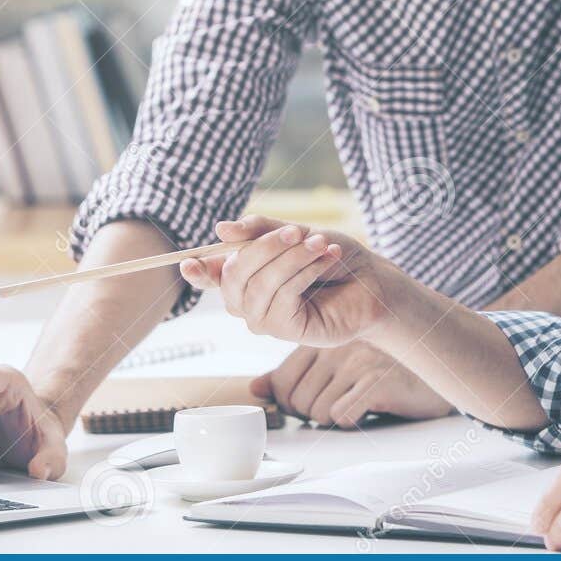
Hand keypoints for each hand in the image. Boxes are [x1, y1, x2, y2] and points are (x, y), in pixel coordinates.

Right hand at [181, 216, 398, 347]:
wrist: (371, 281)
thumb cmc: (332, 255)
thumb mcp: (297, 233)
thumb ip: (260, 230)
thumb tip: (221, 230)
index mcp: (245, 275)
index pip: (210, 276)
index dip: (197, 271)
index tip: (189, 260)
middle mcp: (248, 300)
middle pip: (234, 274)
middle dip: (265, 247)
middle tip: (298, 231)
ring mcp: (264, 319)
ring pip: (259, 285)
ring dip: (291, 259)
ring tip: (321, 244)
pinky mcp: (285, 330)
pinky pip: (281, 298)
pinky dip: (304, 274)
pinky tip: (325, 262)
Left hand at [253, 339, 453, 427]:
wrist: (434, 368)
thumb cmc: (380, 370)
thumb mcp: (335, 368)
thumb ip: (294, 375)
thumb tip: (255, 388)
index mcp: (323, 339)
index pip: (282, 381)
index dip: (289, 403)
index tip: (309, 404)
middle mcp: (337, 345)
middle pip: (296, 399)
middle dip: (310, 415)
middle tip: (335, 406)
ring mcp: (357, 360)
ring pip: (317, 412)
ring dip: (332, 419)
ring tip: (352, 404)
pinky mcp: (377, 378)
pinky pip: (342, 415)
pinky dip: (351, 420)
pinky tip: (366, 407)